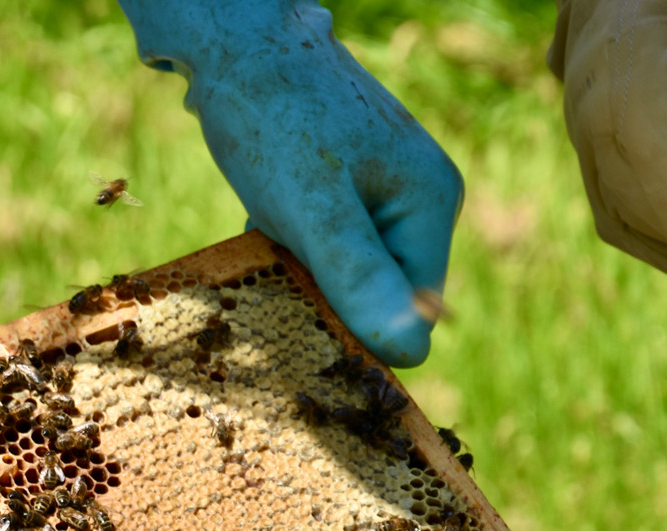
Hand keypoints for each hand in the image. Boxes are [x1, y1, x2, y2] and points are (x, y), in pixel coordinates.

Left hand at [120, 0, 463, 366]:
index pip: (412, 310)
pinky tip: (265, 215)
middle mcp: (421, 195)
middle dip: (327, 292)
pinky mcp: (349, 179)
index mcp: (432, 202)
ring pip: (347, 267)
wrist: (234, 41)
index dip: (360, 325)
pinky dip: (291, 243)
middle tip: (278, 264)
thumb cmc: (273, 119)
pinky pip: (326, 239)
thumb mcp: (313, 209)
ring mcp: (386, 184)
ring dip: (302, 269)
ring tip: (269, 231)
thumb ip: (361, 277)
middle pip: (380, 289)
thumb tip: (413, 354)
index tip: (305, 312)